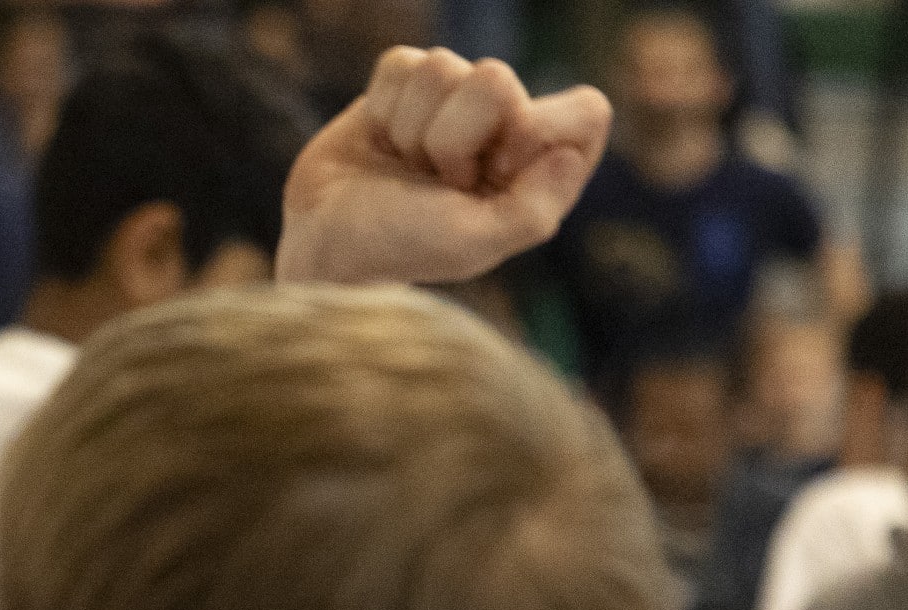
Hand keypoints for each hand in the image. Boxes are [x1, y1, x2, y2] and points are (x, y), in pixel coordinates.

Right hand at [275, 48, 610, 285]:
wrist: (323, 244)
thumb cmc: (399, 249)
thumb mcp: (473, 244)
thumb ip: (533, 210)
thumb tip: (568, 156)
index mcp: (538, 171)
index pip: (584, 111)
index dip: (535, 130)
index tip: (495, 171)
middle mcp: (503, 132)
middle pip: (496, 78)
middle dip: (451, 135)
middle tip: (435, 181)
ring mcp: (451, 107)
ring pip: (441, 66)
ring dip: (410, 127)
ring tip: (403, 169)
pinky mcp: (402, 90)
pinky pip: (401, 63)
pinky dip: (381, 109)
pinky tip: (380, 146)